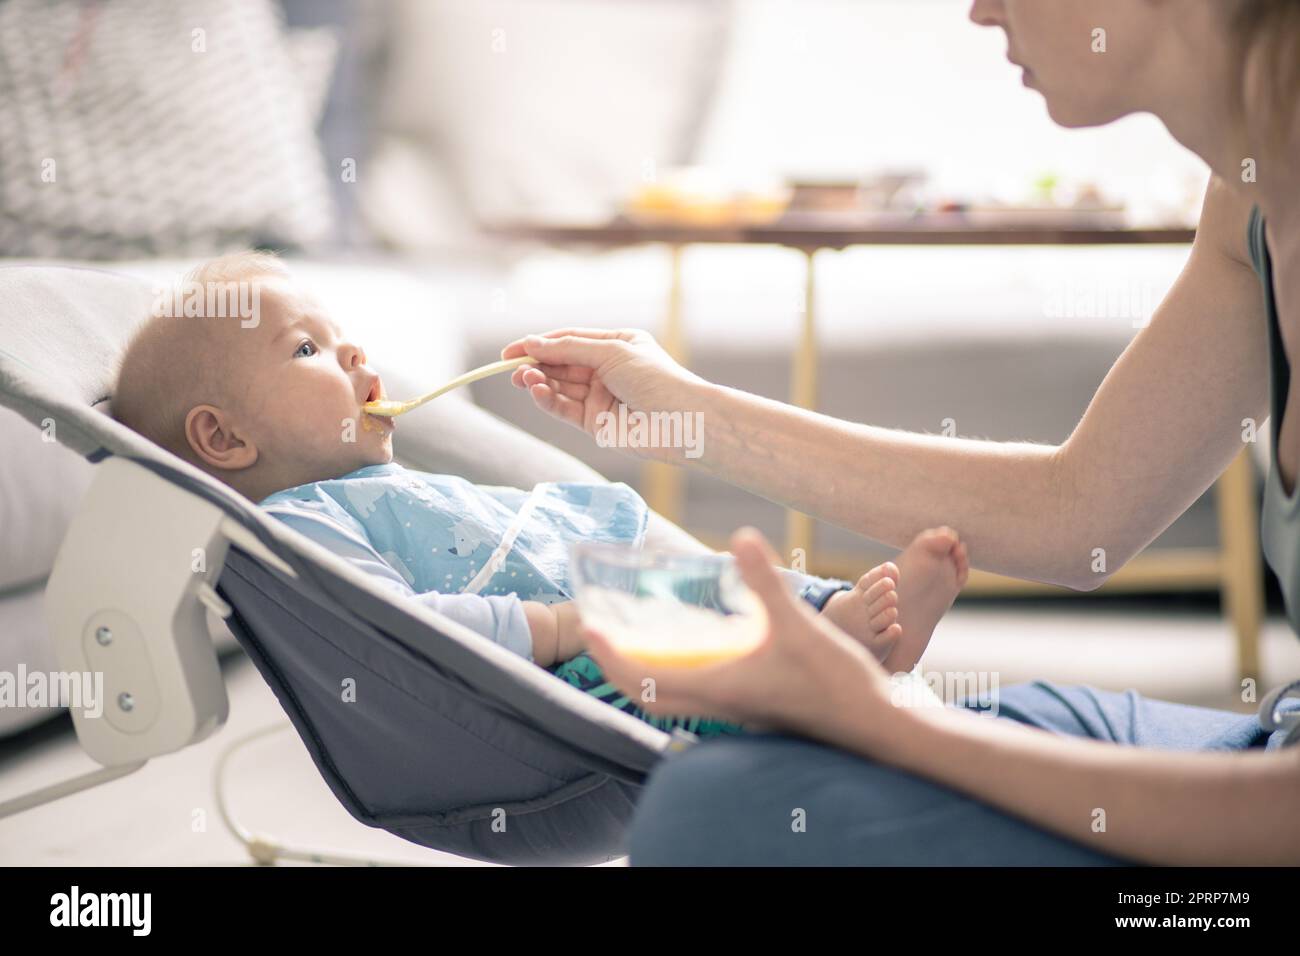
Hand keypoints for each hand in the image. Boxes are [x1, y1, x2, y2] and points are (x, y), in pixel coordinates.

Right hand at [500, 328, 706, 460]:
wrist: (680, 420)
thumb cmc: (655, 378)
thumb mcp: (611, 351)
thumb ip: (569, 349)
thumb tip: (532, 344)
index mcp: (616, 345)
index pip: (569, 340)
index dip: (540, 343)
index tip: (511, 349)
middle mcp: (607, 370)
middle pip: (561, 364)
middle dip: (536, 365)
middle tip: (512, 368)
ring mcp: (601, 397)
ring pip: (560, 387)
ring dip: (539, 382)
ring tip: (522, 379)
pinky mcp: (596, 424)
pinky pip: (565, 409)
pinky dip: (548, 401)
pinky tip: (537, 392)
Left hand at [579, 527, 898, 746]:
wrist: (873, 725)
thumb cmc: (836, 680)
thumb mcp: (799, 624)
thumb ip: (766, 581)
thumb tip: (741, 536)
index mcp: (720, 687)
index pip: (644, 680)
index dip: (612, 657)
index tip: (590, 631)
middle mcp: (721, 706)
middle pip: (649, 697)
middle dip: (618, 669)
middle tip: (602, 637)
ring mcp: (736, 713)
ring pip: (674, 701)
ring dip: (647, 675)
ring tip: (637, 642)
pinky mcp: (754, 711)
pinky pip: (699, 697)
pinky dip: (680, 677)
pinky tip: (696, 653)